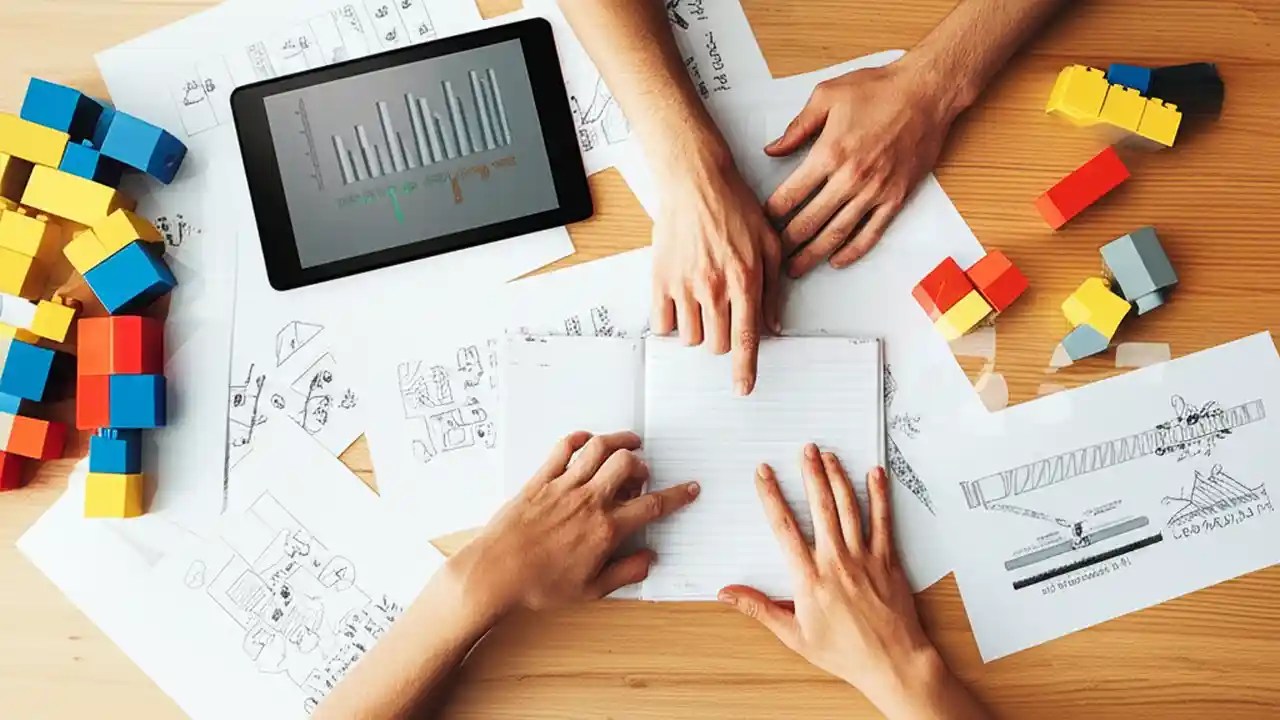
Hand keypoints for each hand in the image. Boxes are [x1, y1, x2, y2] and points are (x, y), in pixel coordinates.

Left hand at [452, 431, 698, 615]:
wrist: (496, 574)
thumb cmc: (538, 585)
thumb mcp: (590, 591)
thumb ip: (625, 573)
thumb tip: (648, 559)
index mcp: (605, 530)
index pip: (652, 505)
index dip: (677, 495)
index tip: (688, 489)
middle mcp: (589, 502)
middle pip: (628, 465)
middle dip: (642, 465)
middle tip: (642, 473)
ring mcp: (564, 486)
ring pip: (599, 448)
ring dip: (619, 440)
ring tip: (629, 442)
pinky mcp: (540, 479)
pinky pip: (564, 447)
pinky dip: (580, 438)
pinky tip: (587, 441)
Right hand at [651, 148, 783, 395]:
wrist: (694, 181)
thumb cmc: (733, 206)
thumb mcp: (769, 243)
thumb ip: (773, 288)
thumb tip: (774, 325)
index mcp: (745, 280)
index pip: (746, 338)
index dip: (745, 370)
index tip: (742, 388)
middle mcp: (714, 287)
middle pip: (716, 345)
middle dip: (722, 340)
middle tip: (722, 319)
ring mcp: (684, 285)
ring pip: (690, 338)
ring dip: (697, 331)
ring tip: (701, 306)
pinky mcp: (660, 280)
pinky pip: (662, 323)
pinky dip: (671, 322)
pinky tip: (679, 305)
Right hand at [720, 445, 983, 718]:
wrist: (892, 663)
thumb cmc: (844, 653)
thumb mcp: (794, 635)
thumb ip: (759, 608)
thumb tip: (726, 593)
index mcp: (809, 578)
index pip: (784, 527)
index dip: (772, 496)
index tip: (764, 474)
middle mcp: (836, 561)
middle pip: (820, 507)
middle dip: (810, 474)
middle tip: (805, 450)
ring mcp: (865, 558)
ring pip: (849, 508)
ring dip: (838, 477)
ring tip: (829, 456)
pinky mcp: (888, 560)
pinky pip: (883, 521)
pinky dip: (879, 495)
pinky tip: (874, 475)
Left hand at [765, 58, 960, 276]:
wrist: (927, 93)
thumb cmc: (880, 89)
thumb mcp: (827, 95)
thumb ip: (797, 127)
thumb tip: (772, 149)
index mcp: (829, 153)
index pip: (791, 194)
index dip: (773, 213)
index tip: (763, 221)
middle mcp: (851, 178)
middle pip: (809, 221)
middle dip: (787, 242)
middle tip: (773, 254)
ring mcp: (875, 191)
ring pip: (837, 233)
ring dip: (813, 254)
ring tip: (796, 268)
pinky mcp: (896, 198)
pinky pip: (871, 233)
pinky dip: (852, 251)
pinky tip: (837, 260)